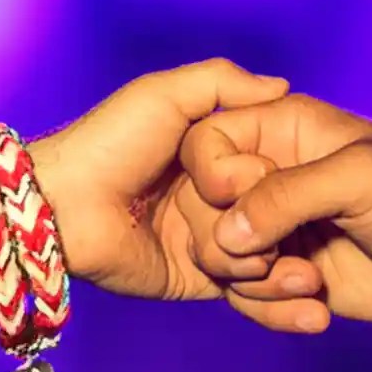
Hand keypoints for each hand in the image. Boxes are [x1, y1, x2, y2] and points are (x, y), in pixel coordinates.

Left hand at [26, 59, 288, 300]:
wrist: (66, 206)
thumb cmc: (109, 143)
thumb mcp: (163, 94)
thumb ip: (222, 82)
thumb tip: (283, 85)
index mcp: (214, 157)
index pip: (274, 165)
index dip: (292, 171)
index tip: (306, 172)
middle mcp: (216, 199)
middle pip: (278, 212)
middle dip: (291, 219)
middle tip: (304, 222)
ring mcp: (208, 241)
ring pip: (270, 251)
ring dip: (282, 257)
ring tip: (298, 264)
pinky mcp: (197, 280)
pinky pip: (244, 288)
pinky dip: (266, 289)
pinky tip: (292, 282)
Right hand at [176, 94, 371, 330]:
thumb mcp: (357, 178)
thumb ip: (285, 196)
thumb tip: (226, 233)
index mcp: (280, 129)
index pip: (204, 142)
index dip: (212, 176)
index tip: (246, 197)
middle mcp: (267, 175)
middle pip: (198, 206)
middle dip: (230, 241)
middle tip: (274, 256)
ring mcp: (273, 228)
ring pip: (216, 256)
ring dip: (254, 282)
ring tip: (308, 284)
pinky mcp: (283, 274)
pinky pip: (244, 295)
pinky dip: (271, 310)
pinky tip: (316, 311)